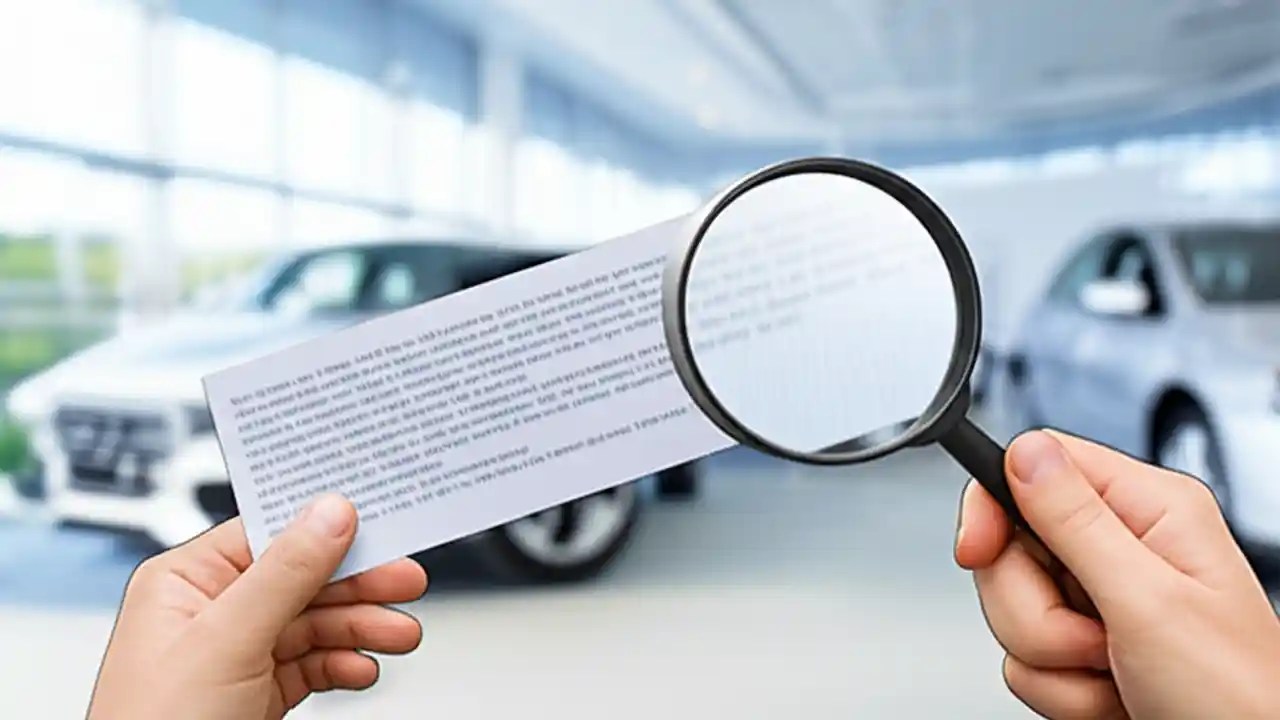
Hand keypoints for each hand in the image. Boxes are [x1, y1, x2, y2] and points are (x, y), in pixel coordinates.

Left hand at [88, 494, 427, 719]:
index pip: (270, 532)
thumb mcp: (225, 640)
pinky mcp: (256, 692)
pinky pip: (313, 664)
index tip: (381, 522)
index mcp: (184, 581)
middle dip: (360, 584)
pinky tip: (363, 669)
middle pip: (305, 578)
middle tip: (407, 583)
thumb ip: (284, 573)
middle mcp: (210, 612)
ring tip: (399, 634)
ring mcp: (235, 654)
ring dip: (362, 627)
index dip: (328, 526)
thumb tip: (331, 513)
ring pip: (317, 623)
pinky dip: (343, 665)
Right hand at [956, 430, 1279, 718]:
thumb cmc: (1240, 696)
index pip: (1036, 465)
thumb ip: (1077, 522)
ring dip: (1053, 661)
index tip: (978, 550)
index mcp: (1148, 508)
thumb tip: (1025, 450)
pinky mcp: (1084, 650)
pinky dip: (1061, 693)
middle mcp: (1122, 547)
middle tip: (1093, 639)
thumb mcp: (1151, 600)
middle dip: (1035, 610)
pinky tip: (1112, 697)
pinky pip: (1025, 660)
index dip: (993, 504)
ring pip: (1013, 610)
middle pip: (1011, 548)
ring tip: (1114, 675)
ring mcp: (1100, 601)